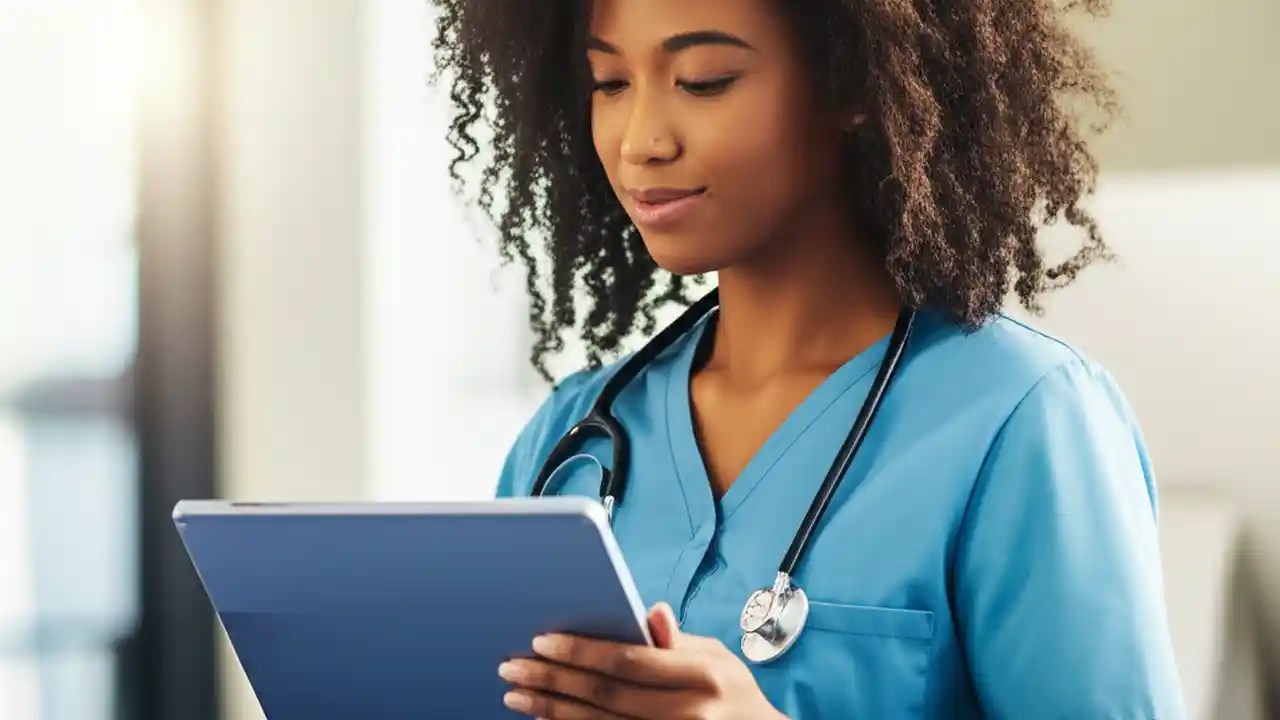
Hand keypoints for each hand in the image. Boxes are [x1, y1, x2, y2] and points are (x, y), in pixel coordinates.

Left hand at [498, 602, 785, 718]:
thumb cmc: (734, 698)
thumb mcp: (719, 660)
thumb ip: (677, 641)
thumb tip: (650, 612)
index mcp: (704, 676)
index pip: (630, 660)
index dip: (581, 651)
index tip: (541, 640)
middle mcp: (690, 713)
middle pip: (607, 696)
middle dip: (553, 680)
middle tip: (512, 667)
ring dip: (552, 712)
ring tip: (516, 697)